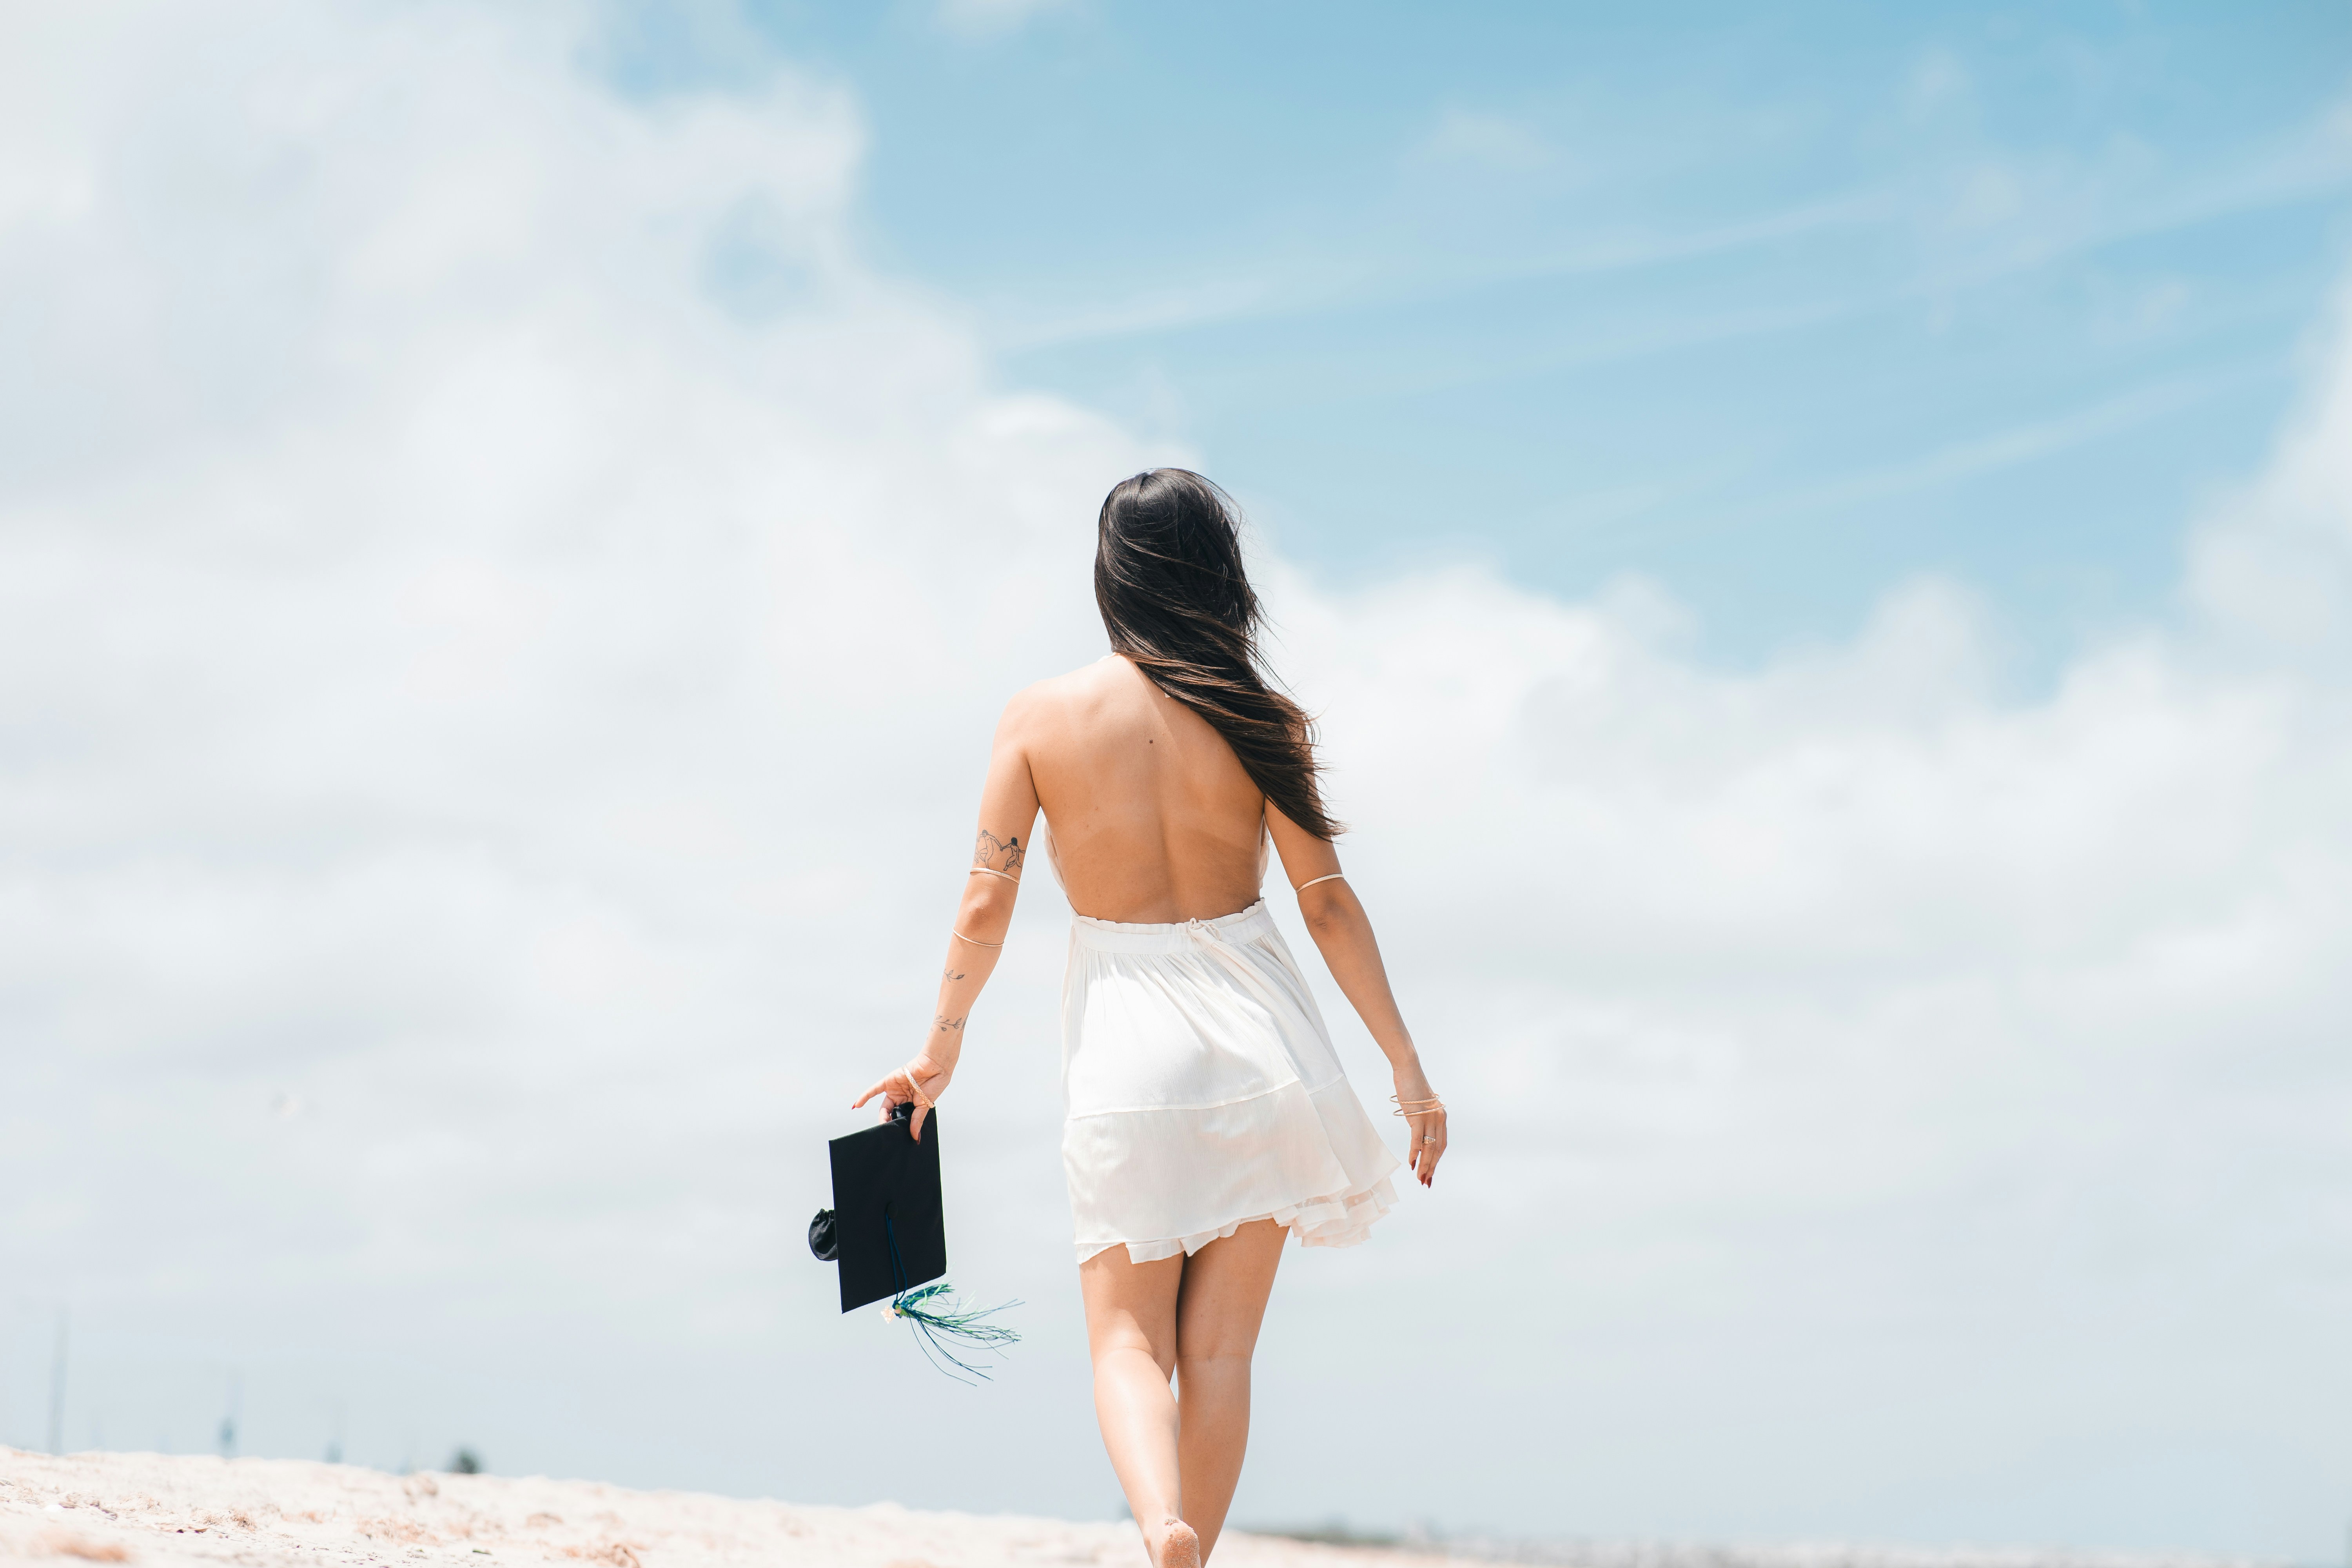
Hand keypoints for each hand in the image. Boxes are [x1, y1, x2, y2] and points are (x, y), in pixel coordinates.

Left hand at [852, 1053, 951, 1141]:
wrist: (936, 1067)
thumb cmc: (935, 1083)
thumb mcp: (925, 1106)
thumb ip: (917, 1120)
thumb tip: (915, 1137)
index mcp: (912, 1104)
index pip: (901, 1117)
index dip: (899, 1126)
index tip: (898, 1137)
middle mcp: (902, 1097)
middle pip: (892, 1114)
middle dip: (890, 1124)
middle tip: (889, 1134)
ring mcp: (895, 1090)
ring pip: (884, 1107)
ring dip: (882, 1117)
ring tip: (882, 1127)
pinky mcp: (889, 1082)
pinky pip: (874, 1090)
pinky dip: (865, 1097)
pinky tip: (856, 1105)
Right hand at [1392, 1063, 1444, 1187]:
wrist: (1408, 1070)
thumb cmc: (1412, 1087)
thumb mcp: (1421, 1107)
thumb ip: (1422, 1122)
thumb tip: (1418, 1137)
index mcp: (1441, 1118)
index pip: (1442, 1145)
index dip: (1437, 1161)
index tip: (1430, 1174)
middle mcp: (1439, 1119)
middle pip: (1437, 1150)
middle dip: (1431, 1168)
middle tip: (1425, 1181)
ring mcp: (1430, 1118)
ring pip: (1429, 1148)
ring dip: (1424, 1165)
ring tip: (1419, 1177)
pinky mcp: (1418, 1116)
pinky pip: (1417, 1139)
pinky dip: (1415, 1153)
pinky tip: (1412, 1163)